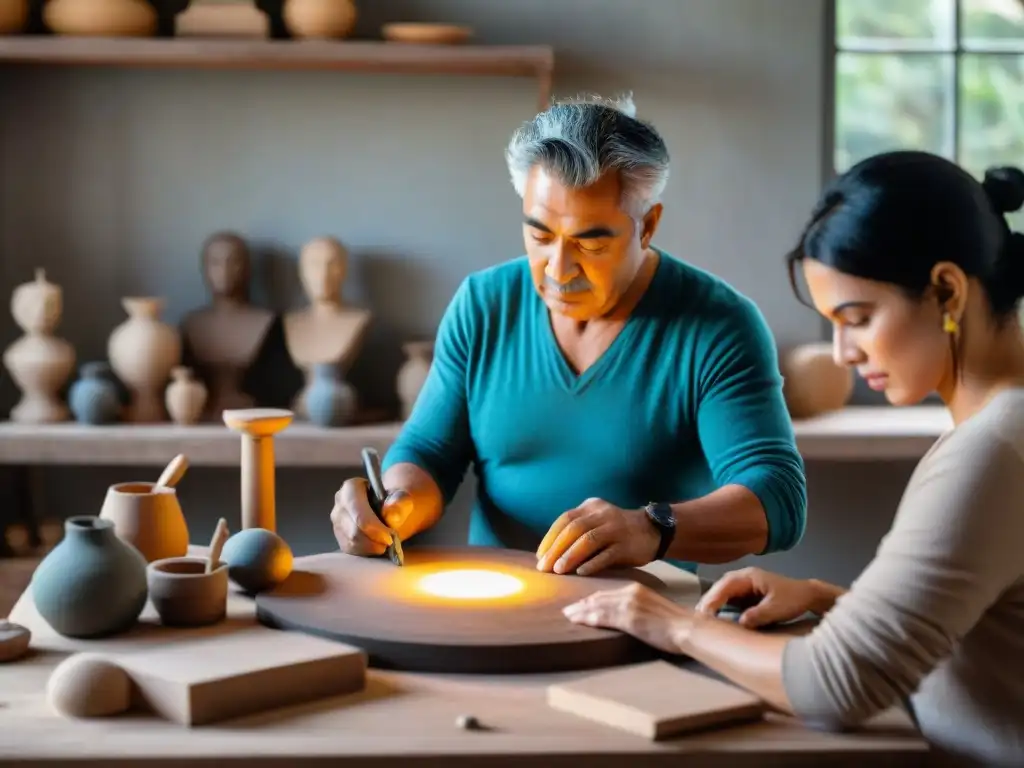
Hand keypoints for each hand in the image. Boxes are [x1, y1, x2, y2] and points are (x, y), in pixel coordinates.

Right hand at [330, 477, 413, 555]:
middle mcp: (339, 503)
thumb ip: (400, 503)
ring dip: (372, 547)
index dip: (375, 530)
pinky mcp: (339, 536)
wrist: (388, 509)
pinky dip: (367, 552)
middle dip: (375, 541)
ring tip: (386, 542)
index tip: (391, 537)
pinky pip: (351, 550)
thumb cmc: (394, 502)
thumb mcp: (402, 499)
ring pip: (352, 543)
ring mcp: (337, 521)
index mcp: (351, 488)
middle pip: (354, 531)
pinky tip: (377, 545)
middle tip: (392, 541)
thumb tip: (391, 515)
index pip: (359, 514)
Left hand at [536, 498, 659, 576]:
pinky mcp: (627, 545)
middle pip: (574, 529)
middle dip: (556, 549)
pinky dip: (592, 564)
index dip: (550, 538)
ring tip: (558, 571)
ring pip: (589, 540)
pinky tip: (580, 573)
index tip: (540, 556)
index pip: (565, 519)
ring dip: (570, 556)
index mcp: (591, 506)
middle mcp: (603, 514)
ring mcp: (616, 528)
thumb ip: (577, 533)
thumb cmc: (616, 532)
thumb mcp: (596, 523)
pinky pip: (606, 555)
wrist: (653, 531)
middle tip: (544, 567)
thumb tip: (549, 555)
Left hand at [562, 583, 690, 653]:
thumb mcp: (655, 609)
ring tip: (567, 615)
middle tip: (567, 609)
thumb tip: (629, 617)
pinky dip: (587, 618)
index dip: (593, 599)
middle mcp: (630, 592)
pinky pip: (602, 617)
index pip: (608, 594)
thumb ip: (639, 608)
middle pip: (599, 598)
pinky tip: (577, 620)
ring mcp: (628, 604)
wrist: (687, 628)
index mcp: (637, 589)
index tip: (581, 603)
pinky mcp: (628, 618)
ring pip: (597, 606)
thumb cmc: (676, 624)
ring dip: (580, 611)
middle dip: (582, 604)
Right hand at [696, 567, 825, 627]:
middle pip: (720, 587)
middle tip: (698, 618)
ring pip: (723, 593)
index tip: (705, 613)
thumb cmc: (793, 599)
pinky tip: (716, 617)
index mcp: (750, 577)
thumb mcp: (777, 608)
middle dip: (709, 601)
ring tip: (703, 619)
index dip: (713, 598)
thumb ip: (759, 614)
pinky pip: (730, 599)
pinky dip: (721, 606)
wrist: (808, 595)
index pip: (726, 585)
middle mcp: (744, 578)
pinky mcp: (747, 594)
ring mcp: (745, 585)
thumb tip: (741, 622)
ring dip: (713, 604)